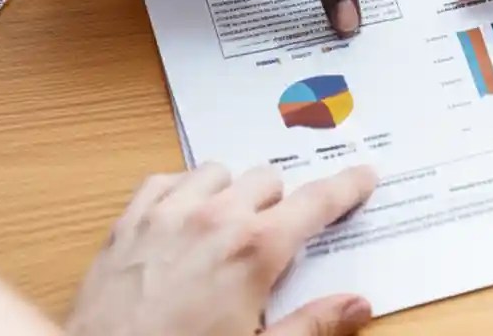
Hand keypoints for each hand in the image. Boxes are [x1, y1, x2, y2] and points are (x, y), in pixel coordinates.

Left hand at [67, 164, 377, 335]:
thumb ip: (312, 325)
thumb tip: (356, 304)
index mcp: (255, 250)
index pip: (317, 202)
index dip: (347, 186)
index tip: (362, 175)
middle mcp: (215, 218)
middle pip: (268, 179)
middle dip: (280, 201)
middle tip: (278, 234)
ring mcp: (168, 214)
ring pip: (218, 172)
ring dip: (230, 191)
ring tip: (229, 224)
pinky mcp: (129, 221)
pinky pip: (165, 180)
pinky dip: (181, 191)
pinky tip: (183, 217)